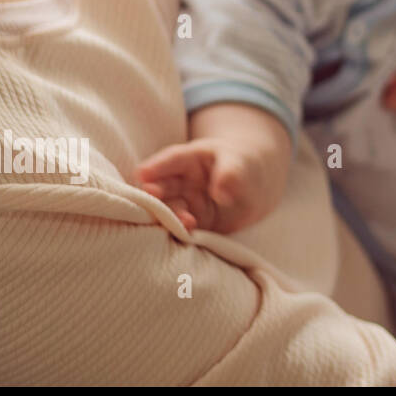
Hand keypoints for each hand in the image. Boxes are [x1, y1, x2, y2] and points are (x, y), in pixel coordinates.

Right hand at [135, 103, 290, 233]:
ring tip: (186, 221)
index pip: (170, 160)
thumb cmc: (242, 167)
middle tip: (152, 197)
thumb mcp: (239, 163)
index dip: (156, 167)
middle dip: (153, 195)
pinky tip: (188, 236)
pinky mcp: (190, 224)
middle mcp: (179, 182)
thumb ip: (230, 173)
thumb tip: (221, 193)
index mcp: (188, 159)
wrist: (253, 189)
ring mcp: (182, 204)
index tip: (142, 174)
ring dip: (170, 217)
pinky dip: (180, 234)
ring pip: (167, 211)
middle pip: (160, 188)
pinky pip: (180, 230)